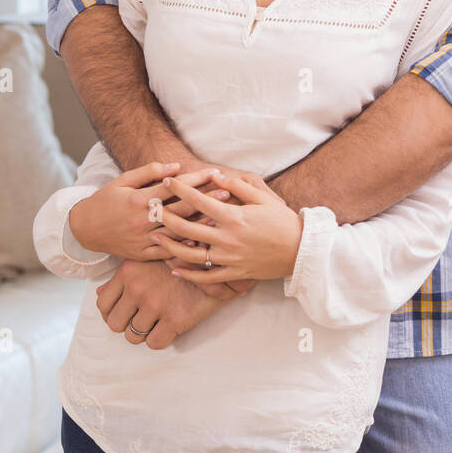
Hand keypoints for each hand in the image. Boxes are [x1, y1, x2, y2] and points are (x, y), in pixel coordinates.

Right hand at [68, 162, 231, 261]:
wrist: (84, 230)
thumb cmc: (106, 200)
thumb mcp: (123, 180)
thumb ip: (149, 172)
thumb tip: (176, 166)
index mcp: (138, 200)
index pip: (174, 188)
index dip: (196, 179)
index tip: (214, 173)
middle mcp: (143, 221)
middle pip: (181, 209)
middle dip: (206, 200)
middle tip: (228, 193)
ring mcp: (144, 240)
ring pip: (178, 232)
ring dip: (201, 224)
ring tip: (222, 217)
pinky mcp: (143, 255)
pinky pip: (168, 252)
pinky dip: (186, 247)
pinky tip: (203, 242)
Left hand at [95, 257, 251, 348]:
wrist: (215, 259)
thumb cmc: (180, 257)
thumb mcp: (149, 258)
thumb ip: (125, 274)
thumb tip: (100, 292)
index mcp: (129, 271)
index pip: (103, 304)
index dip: (111, 313)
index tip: (123, 313)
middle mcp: (138, 288)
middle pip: (115, 324)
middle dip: (126, 324)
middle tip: (140, 319)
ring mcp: (155, 304)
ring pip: (133, 336)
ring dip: (144, 332)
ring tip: (156, 322)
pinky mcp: (174, 319)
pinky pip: (155, 343)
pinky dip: (160, 339)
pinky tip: (168, 328)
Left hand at [162, 161, 272, 297]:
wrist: (300, 250)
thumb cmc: (282, 221)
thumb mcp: (263, 198)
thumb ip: (238, 186)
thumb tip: (216, 175)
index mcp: (234, 217)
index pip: (200, 201)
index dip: (181, 189)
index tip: (167, 181)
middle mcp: (227, 238)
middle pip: (188, 228)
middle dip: (166, 217)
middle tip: (151, 209)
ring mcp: (229, 258)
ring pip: (191, 255)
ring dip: (170, 246)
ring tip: (155, 238)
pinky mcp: (234, 273)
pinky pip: (206, 277)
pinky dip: (188, 274)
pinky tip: (174, 269)